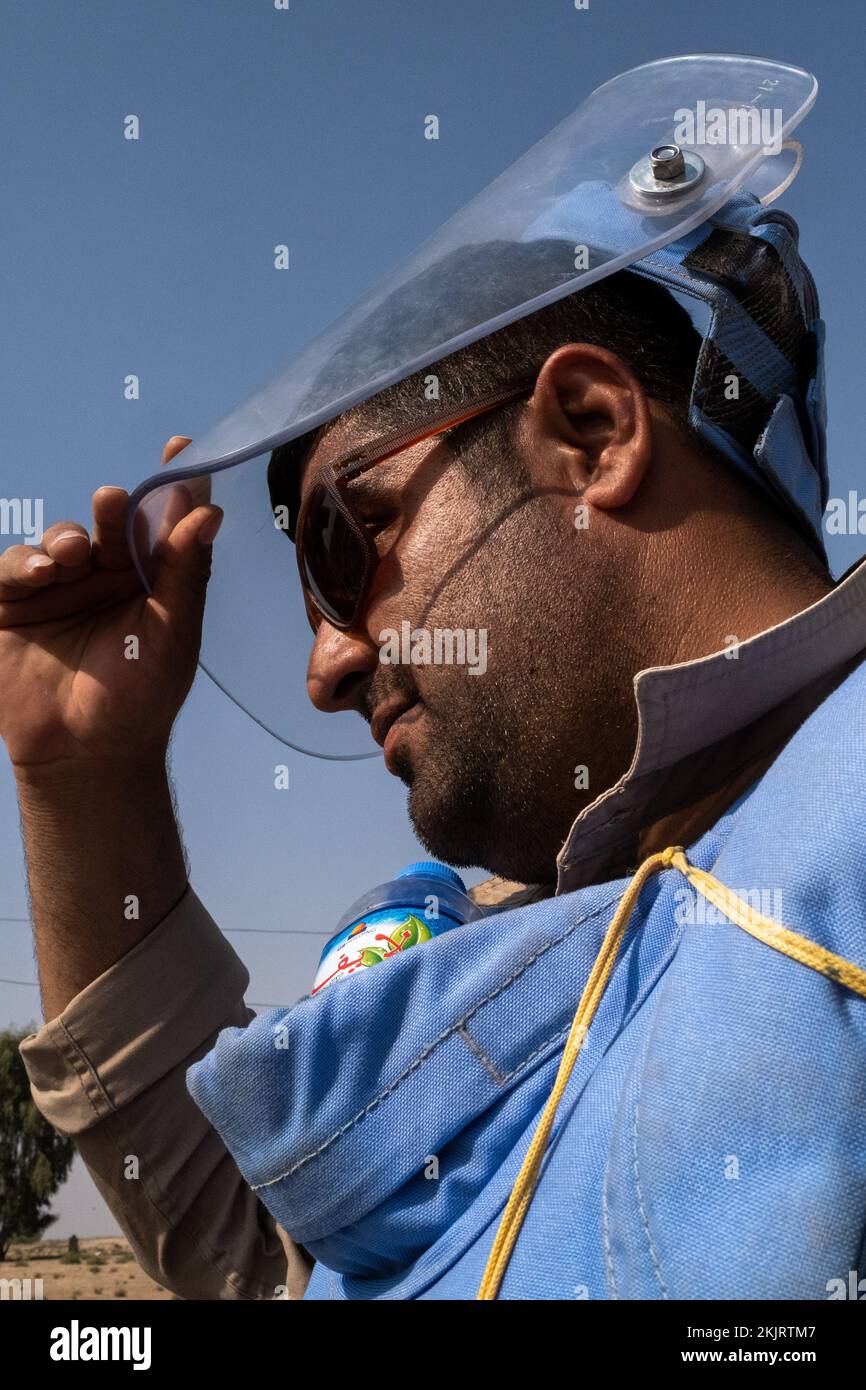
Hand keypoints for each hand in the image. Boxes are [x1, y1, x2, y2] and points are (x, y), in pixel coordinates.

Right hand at [0, 437, 221, 771]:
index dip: (172, 483)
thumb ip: (185, 573)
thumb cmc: (140, 700)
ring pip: (57, 540)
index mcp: (151, 578)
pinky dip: (22, 563)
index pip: (163, 522)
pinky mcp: (12, 605)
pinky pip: (12, 568)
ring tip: (69, 558)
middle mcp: (105, 575)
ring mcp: (58, 588)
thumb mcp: (172, 636)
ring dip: (63, 539)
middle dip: (109, 511)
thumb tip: (209, 511)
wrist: (85, 756)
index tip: (182, 447)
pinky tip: (39, 574)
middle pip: (106, 524)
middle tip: (112, 503)